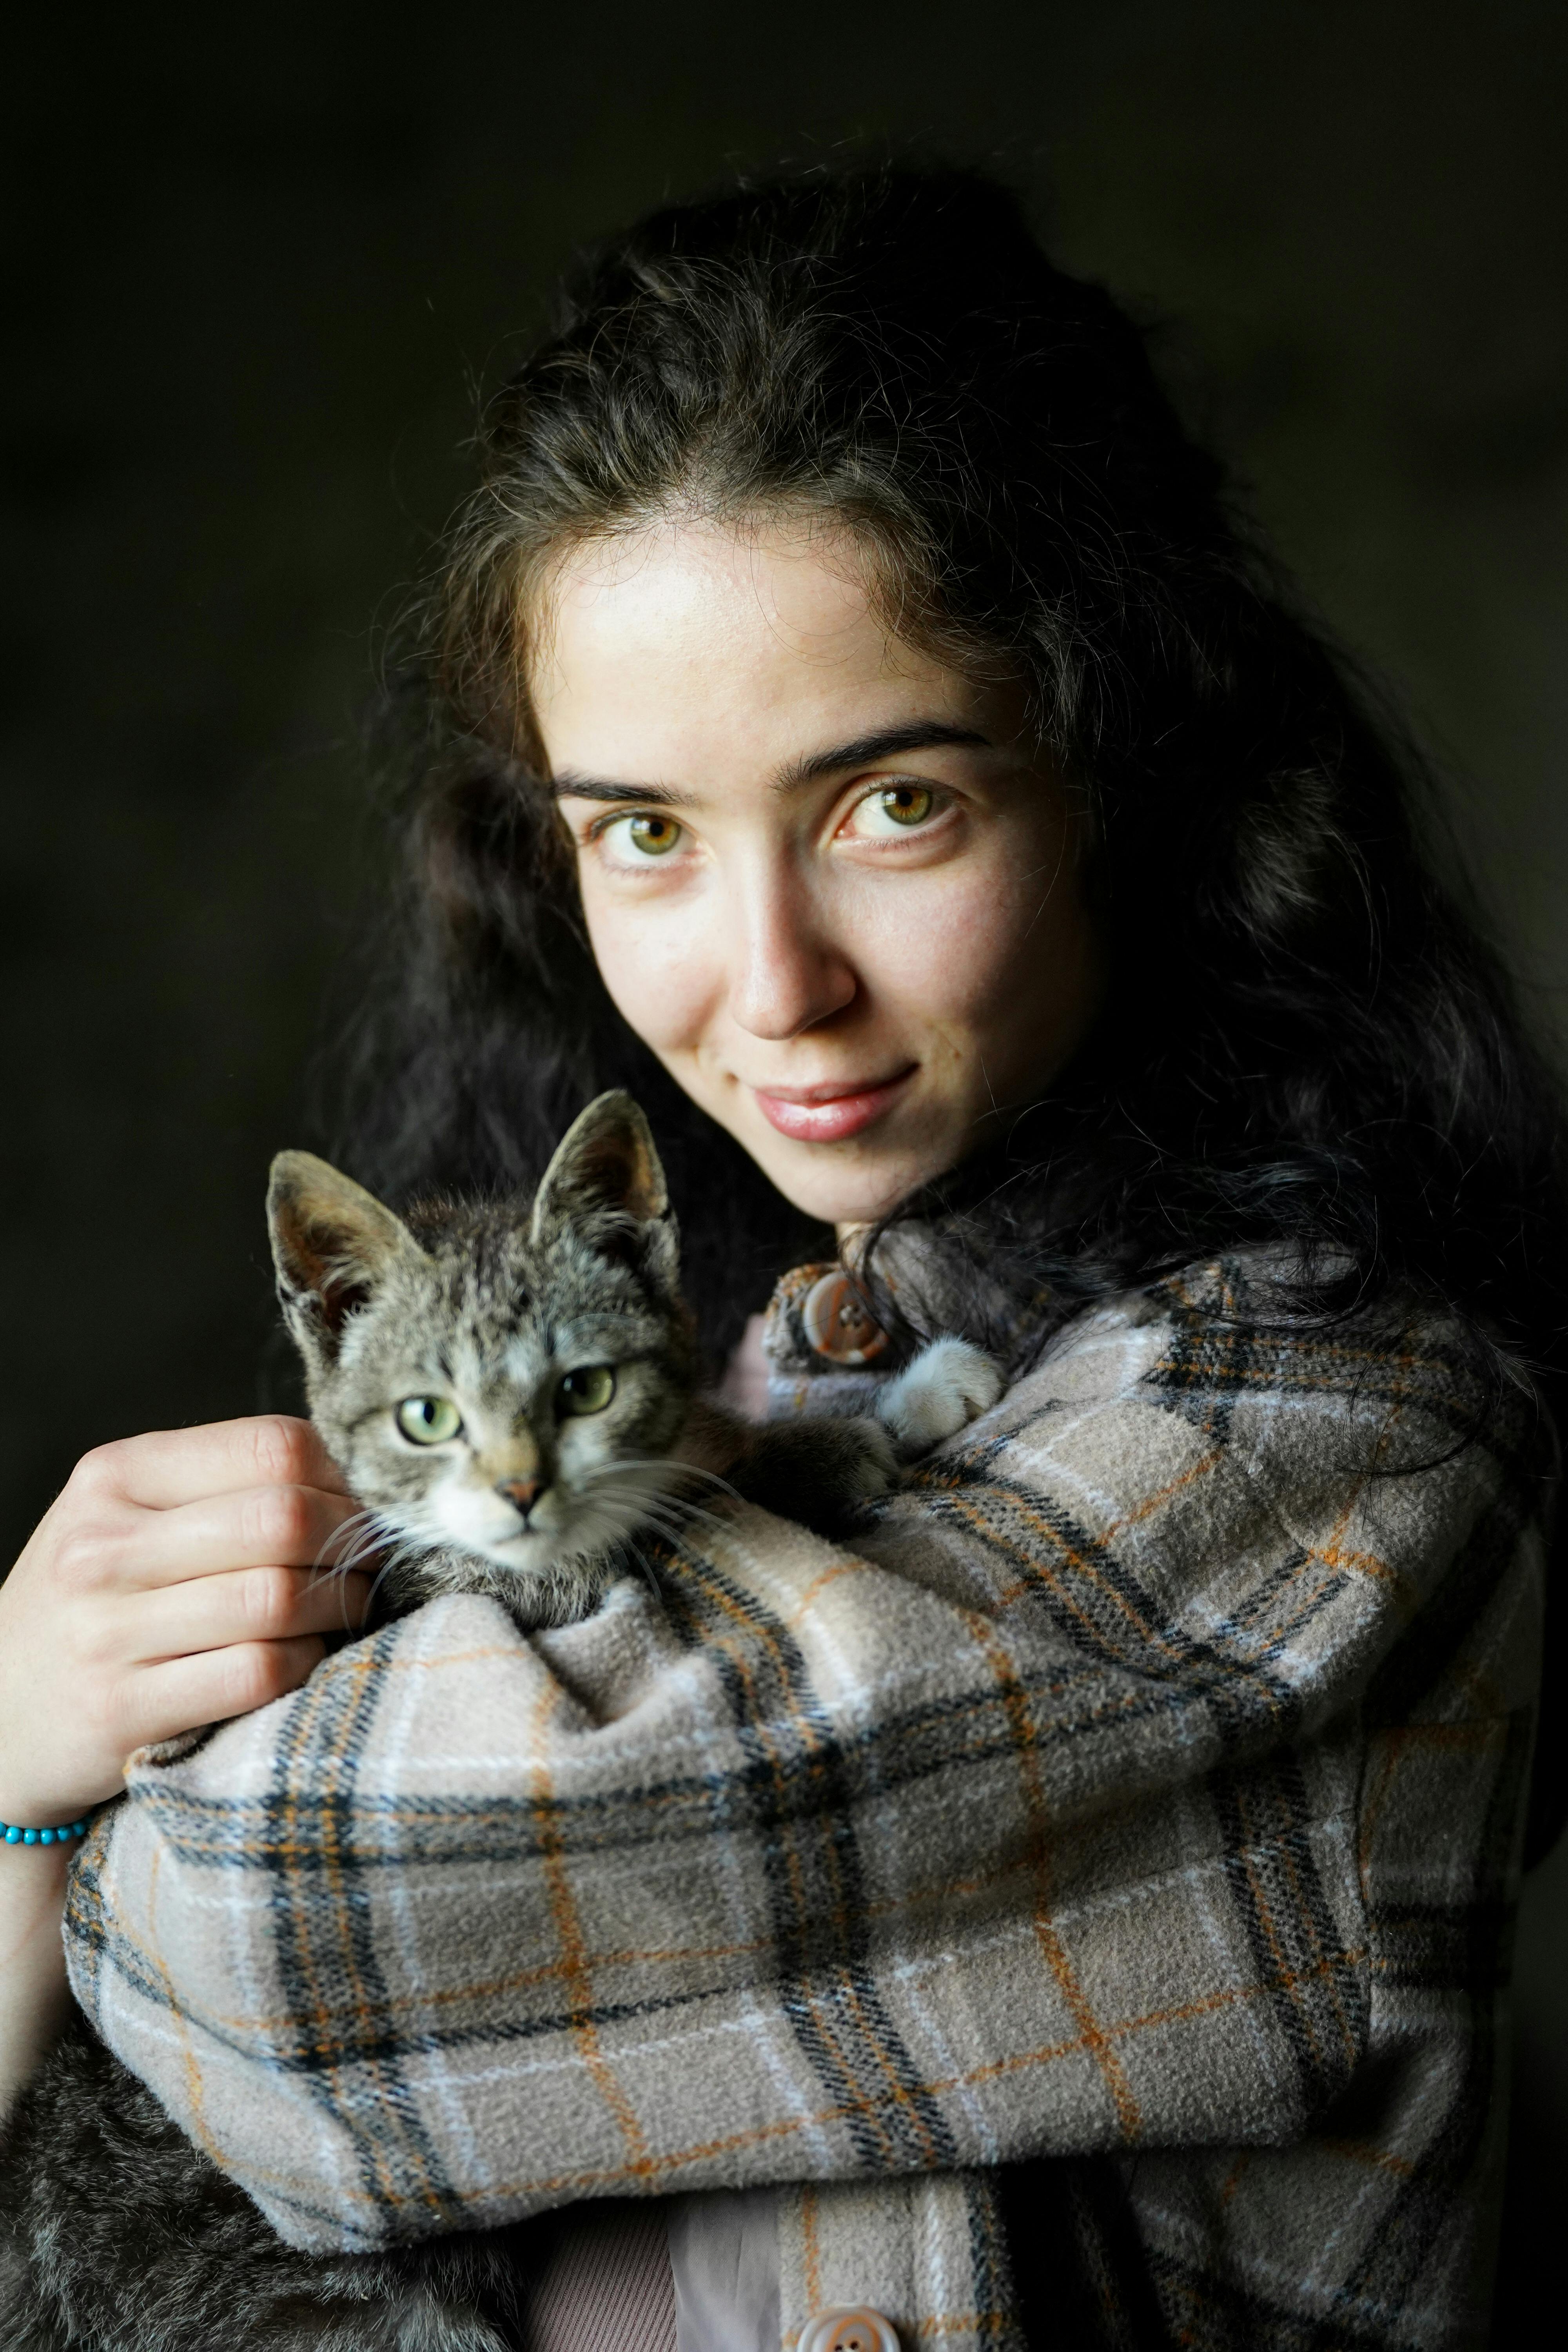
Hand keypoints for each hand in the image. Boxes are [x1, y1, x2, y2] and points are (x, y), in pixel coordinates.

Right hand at [0, 1417, 369, 1825]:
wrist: (0, 1713)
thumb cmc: (96, 1601)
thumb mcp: (131, 1516)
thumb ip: (225, 1485)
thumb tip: (359, 1476)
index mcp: (114, 1476)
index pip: (272, 1446)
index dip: (341, 1476)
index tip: (360, 1504)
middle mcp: (103, 1547)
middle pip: (284, 1518)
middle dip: (351, 1541)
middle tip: (370, 1560)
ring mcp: (106, 1632)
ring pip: (278, 1597)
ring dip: (338, 1604)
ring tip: (344, 1606)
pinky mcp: (122, 1710)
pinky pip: (257, 1673)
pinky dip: (305, 1664)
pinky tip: (303, 1658)